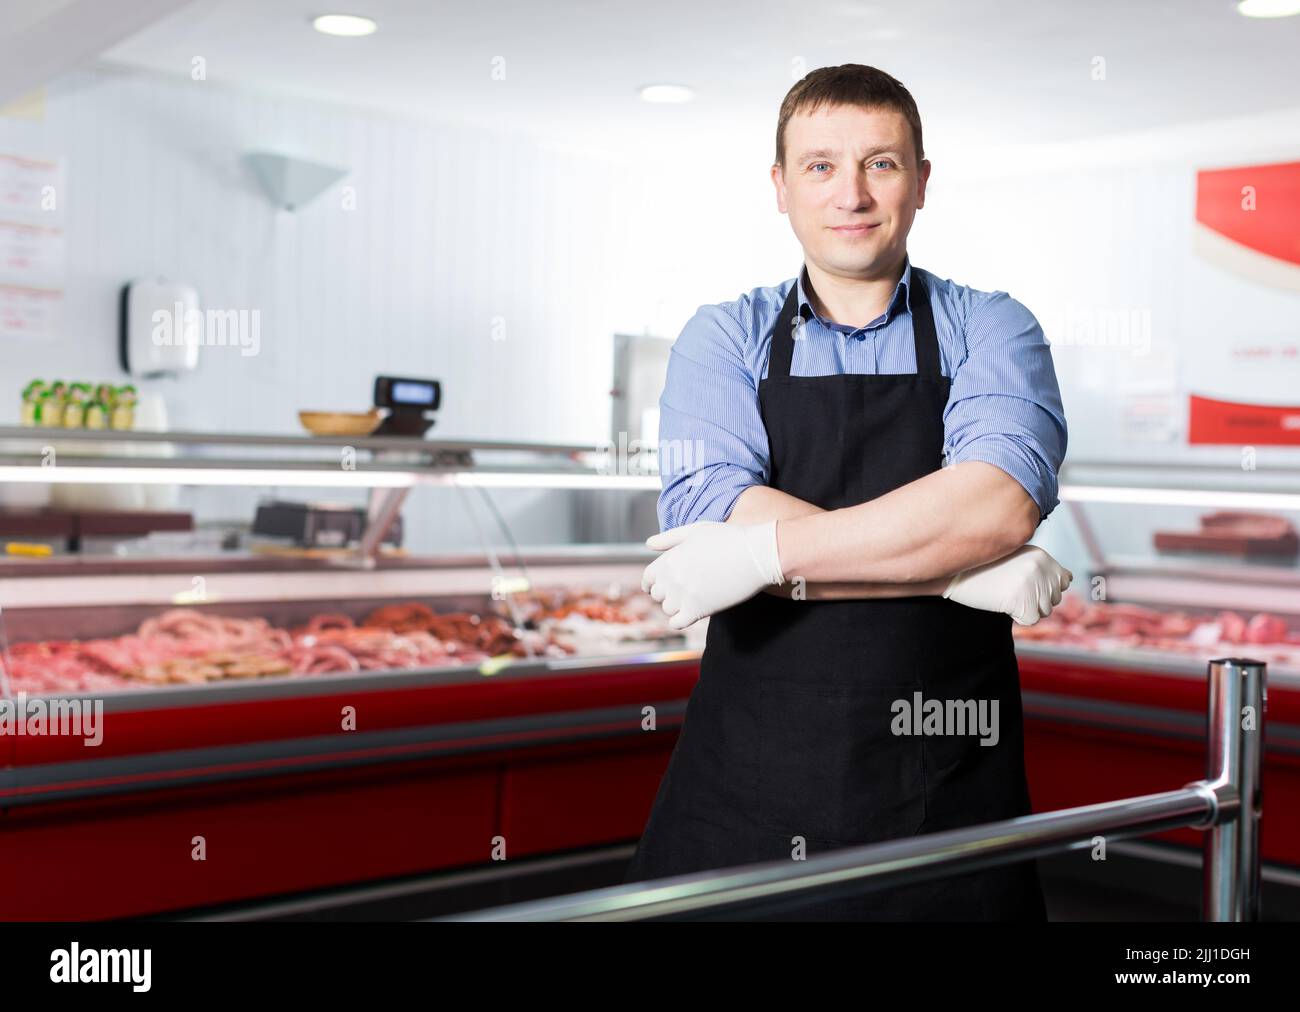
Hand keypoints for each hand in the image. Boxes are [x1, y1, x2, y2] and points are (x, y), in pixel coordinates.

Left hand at [642, 520, 784, 629]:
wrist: (756, 554)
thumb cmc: (728, 539)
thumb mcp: (695, 530)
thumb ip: (669, 538)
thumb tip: (648, 544)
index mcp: (669, 559)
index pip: (648, 578)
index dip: (652, 582)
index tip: (657, 585)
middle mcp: (672, 578)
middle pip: (658, 594)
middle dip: (667, 592)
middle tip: (683, 589)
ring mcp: (684, 595)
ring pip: (667, 609)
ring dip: (675, 606)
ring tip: (690, 598)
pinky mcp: (698, 610)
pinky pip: (676, 623)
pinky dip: (680, 620)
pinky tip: (691, 613)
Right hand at [941, 544, 1071, 624]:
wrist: (955, 573)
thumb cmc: (981, 567)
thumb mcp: (1015, 556)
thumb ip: (1040, 566)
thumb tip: (1068, 578)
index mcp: (1042, 556)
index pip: (1063, 580)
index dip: (1046, 587)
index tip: (1025, 584)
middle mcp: (1041, 568)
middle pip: (1055, 598)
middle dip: (1036, 599)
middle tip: (1010, 589)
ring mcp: (1033, 584)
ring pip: (1046, 611)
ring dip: (1027, 608)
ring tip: (1005, 594)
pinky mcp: (1023, 601)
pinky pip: (1032, 620)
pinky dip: (1019, 618)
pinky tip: (1003, 603)